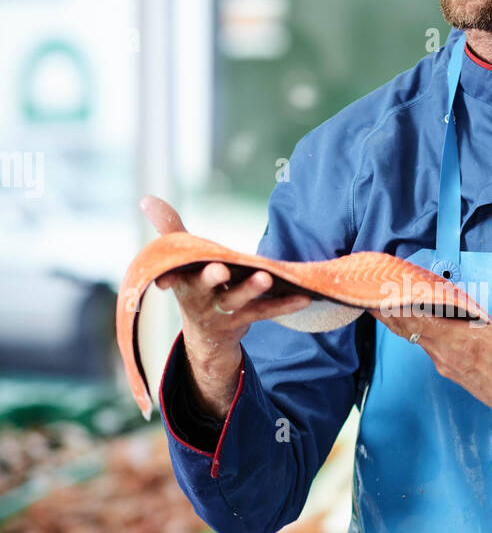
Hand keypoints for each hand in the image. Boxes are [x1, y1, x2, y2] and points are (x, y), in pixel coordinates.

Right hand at [140, 194, 312, 416]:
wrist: (207, 334)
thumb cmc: (194, 285)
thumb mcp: (179, 258)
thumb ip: (169, 228)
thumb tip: (146, 198)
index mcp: (184, 280)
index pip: (172, 277)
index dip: (167, 280)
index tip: (162, 283)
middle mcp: (202, 297)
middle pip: (207, 287)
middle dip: (213, 278)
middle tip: (221, 269)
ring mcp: (225, 311)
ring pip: (239, 300)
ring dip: (252, 289)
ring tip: (266, 277)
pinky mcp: (248, 319)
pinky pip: (267, 311)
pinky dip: (284, 304)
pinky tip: (303, 296)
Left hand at [370, 262, 491, 440]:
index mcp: (461, 342)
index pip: (417, 319)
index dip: (395, 304)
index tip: (378, 289)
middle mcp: (447, 355)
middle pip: (407, 327)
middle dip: (389, 308)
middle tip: (371, 288)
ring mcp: (447, 365)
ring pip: (415, 337)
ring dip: (402, 319)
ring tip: (389, 297)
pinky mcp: (452, 371)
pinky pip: (427, 346)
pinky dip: (417, 329)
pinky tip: (418, 318)